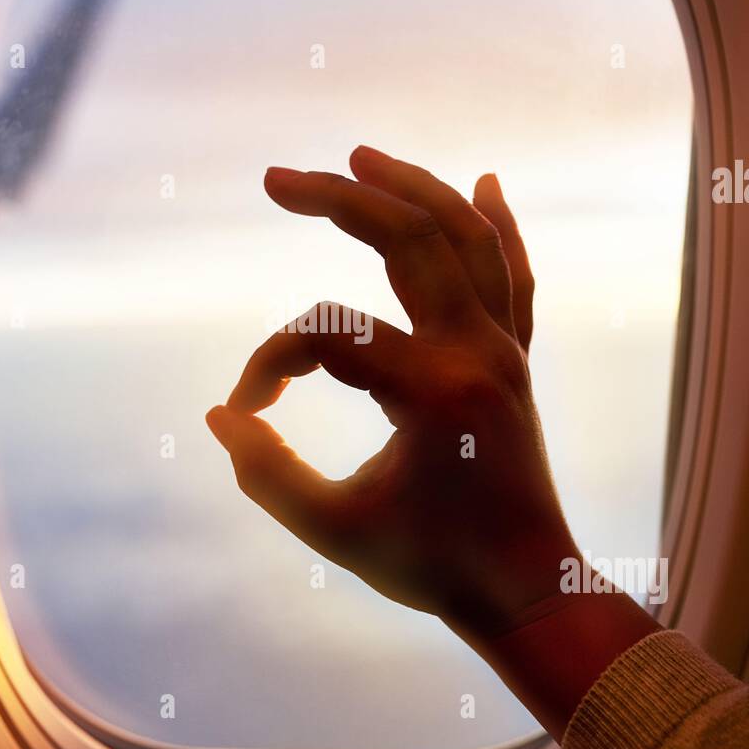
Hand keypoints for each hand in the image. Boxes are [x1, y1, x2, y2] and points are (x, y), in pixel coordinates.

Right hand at [206, 146, 579, 656]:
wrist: (530, 591)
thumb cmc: (433, 568)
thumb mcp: (334, 530)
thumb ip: (266, 473)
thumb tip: (219, 416)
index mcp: (429, 391)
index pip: (326, 335)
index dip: (268, 364)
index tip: (247, 413)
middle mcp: (473, 351)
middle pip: (407, 238)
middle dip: (338, 199)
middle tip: (277, 179)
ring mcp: (503, 350)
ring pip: (466, 238)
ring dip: (413, 189)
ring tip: (359, 157)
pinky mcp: (516, 361)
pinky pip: (514, 276)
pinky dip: (498, 226)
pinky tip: (485, 183)